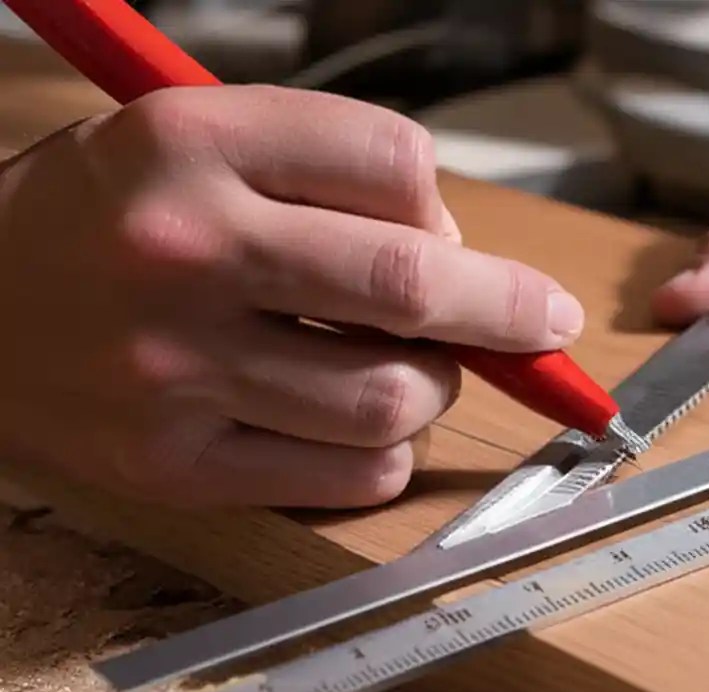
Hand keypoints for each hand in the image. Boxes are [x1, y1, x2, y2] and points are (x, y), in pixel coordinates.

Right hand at [0, 85, 584, 507]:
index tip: (447, 239)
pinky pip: (347, 476)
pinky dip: (386, 454)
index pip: (396, 161)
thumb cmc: (105, 215)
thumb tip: (460, 261)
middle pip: (413, 288)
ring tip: (404, 371)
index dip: (445, 209)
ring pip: (393, 399)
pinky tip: (354, 423)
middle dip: (511, 310)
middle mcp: (185, 250)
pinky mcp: (174, 463)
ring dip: (435, 388)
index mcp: (194, 143)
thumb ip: (324, 176)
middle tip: (546, 320)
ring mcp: (175, 368)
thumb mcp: (195, 140)